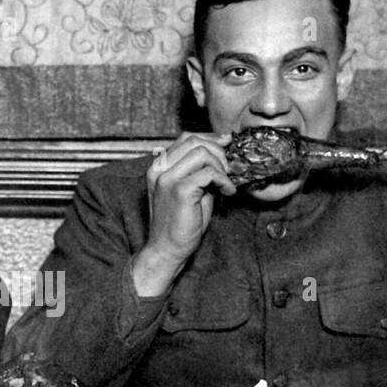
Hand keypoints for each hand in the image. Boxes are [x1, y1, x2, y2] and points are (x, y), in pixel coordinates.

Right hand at [131, 132, 234, 296]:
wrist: (167, 249)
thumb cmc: (181, 222)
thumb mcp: (190, 188)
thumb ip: (199, 169)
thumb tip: (221, 148)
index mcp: (159, 166)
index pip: (186, 137)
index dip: (210, 138)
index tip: (226, 144)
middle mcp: (159, 169)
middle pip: (194, 141)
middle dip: (218, 151)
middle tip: (228, 170)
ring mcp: (167, 179)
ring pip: (202, 152)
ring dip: (221, 166)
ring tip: (225, 183)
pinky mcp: (179, 190)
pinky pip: (209, 173)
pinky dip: (223, 180)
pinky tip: (227, 192)